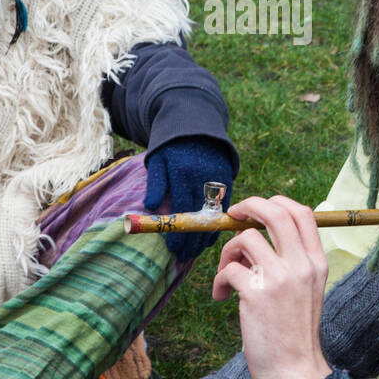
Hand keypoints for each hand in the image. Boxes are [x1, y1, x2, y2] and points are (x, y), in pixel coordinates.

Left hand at [143, 136, 234, 261]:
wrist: (196, 122)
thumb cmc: (171, 145)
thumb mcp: (158, 159)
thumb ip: (155, 182)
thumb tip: (150, 206)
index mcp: (182, 172)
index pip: (181, 210)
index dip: (177, 232)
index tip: (172, 248)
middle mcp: (203, 176)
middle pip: (199, 217)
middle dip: (191, 241)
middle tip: (183, 257)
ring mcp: (218, 177)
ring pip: (214, 214)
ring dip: (206, 236)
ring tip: (196, 252)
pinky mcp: (228, 177)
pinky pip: (225, 206)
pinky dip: (218, 223)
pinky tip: (210, 237)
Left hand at [212, 196, 332, 378]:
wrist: (296, 372)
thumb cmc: (295, 333)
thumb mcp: (307, 290)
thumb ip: (291, 262)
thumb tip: (257, 237)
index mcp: (316, 262)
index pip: (302, 213)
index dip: (275, 202)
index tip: (256, 211)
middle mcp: (301, 265)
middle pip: (274, 212)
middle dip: (248, 206)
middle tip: (233, 216)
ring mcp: (279, 278)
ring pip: (245, 238)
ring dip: (227, 253)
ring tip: (227, 275)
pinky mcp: (256, 294)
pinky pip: (228, 269)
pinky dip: (218, 280)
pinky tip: (222, 297)